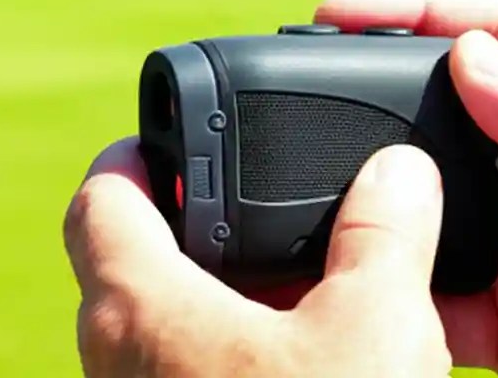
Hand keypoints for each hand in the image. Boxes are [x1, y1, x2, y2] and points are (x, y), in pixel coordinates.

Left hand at [64, 138, 452, 375]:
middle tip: (246, 211)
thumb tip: (397, 177)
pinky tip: (286, 363)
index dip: (136, 157)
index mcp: (136, 302)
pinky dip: (215, 350)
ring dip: (204, 295)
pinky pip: (170, 372)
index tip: (177, 143)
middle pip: (120, 258)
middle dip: (181, 228)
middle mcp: (110, 354)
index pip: (100, 196)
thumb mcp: (373, 332)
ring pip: (147, 323)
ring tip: (283, 288)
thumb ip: (383, 239)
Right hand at [314, 0, 497, 376]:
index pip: (488, 34)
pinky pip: (415, 295)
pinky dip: (372, 292)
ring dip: (356, 200)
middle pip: (429, 113)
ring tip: (293, 194)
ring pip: (409, 206)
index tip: (334, 16)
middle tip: (288, 103)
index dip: (413, 8)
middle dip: (358, 100)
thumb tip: (471, 62)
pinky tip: (340, 287)